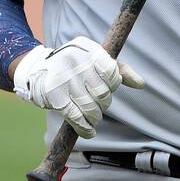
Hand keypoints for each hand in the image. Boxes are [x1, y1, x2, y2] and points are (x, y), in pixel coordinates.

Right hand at [12, 36, 145, 138]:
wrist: (38, 70)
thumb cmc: (74, 66)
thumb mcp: (95, 60)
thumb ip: (118, 70)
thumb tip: (141, 84)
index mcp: (89, 49)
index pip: (112, 71)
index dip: (112, 85)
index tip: (106, 89)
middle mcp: (76, 60)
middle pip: (102, 93)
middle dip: (103, 104)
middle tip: (98, 106)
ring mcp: (64, 77)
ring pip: (90, 107)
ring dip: (95, 118)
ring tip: (93, 118)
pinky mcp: (53, 94)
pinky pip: (75, 116)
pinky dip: (84, 128)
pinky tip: (88, 131)